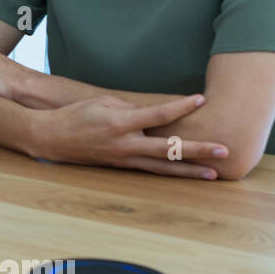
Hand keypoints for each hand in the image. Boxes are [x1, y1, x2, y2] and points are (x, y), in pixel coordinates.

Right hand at [34, 94, 230, 178]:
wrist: (51, 137)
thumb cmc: (75, 115)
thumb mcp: (103, 102)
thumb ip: (132, 108)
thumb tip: (155, 116)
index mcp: (120, 123)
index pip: (159, 115)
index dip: (181, 107)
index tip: (201, 99)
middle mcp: (125, 144)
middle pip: (169, 149)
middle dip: (198, 150)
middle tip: (223, 150)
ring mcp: (124, 159)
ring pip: (163, 168)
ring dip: (189, 171)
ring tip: (213, 174)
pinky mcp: (121, 167)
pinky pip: (150, 170)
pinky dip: (170, 172)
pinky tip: (186, 174)